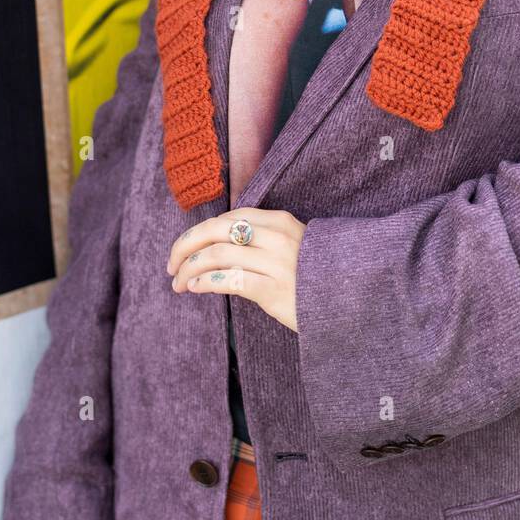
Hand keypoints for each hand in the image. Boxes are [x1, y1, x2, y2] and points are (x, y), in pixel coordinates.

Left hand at [166, 207, 306, 332]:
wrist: (348, 301)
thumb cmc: (314, 276)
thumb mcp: (293, 246)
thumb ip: (262, 239)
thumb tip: (217, 245)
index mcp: (280, 221)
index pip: (227, 218)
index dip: (198, 233)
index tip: (183, 250)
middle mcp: (277, 236)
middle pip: (216, 231)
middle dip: (185, 247)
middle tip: (170, 266)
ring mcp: (276, 262)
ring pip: (217, 255)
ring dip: (190, 269)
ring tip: (179, 283)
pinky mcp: (274, 290)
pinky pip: (230, 280)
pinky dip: (205, 281)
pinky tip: (196, 288)